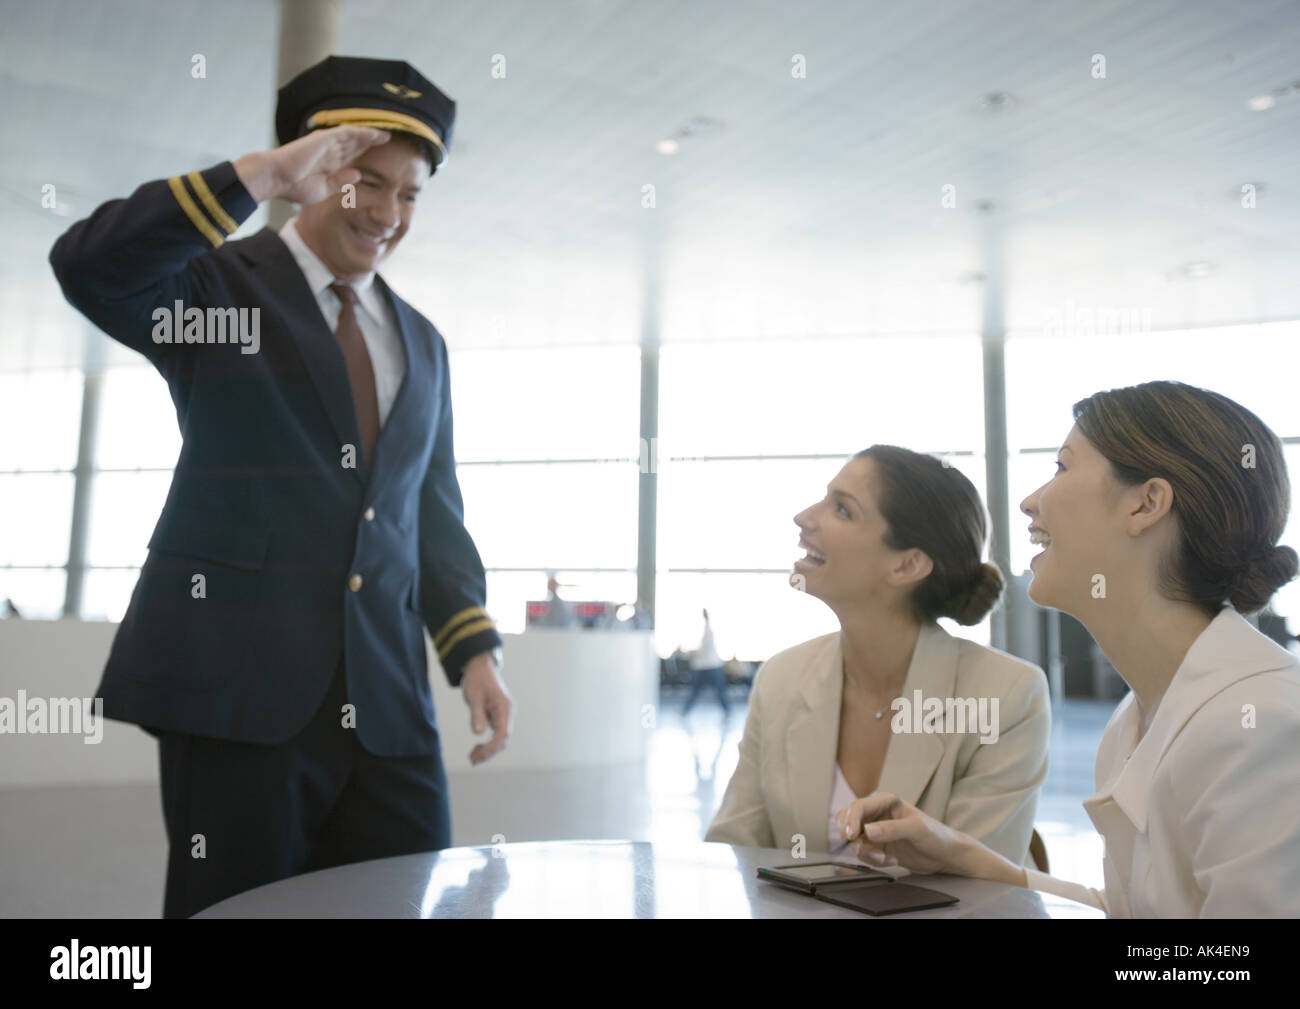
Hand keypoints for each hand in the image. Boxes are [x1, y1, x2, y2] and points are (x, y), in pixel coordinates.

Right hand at [233, 126, 390, 204]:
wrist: (277, 179)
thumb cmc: (295, 187)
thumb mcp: (325, 189)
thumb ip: (342, 182)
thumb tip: (358, 174)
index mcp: (328, 164)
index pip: (351, 157)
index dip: (365, 154)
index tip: (381, 156)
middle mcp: (329, 152)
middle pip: (355, 145)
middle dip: (371, 142)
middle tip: (388, 140)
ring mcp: (327, 144)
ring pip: (354, 137)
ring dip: (371, 135)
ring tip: (387, 134)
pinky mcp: (325, 139)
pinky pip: (348, 133)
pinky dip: (363, 133)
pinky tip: (376, 134)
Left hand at [461, 651, 511, 765]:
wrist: (479, 668)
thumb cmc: (477, 680)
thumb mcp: (474, 697)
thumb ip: (477, 715)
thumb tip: (478, 733)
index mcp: (504, 707)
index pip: (502, 734)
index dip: (491, 747)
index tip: (478, 755)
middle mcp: (508, 712)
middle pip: (503, 739)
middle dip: (489, 752)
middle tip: (472, 760)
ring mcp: (505, 715)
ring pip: (501, 738)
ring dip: (488, 749)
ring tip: (472, 757)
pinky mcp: (499, 716)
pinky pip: (497, 734)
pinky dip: (488, 743)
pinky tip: (477, 747)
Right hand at [838, 791, 990, 876]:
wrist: (946, 857)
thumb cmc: (936, 835)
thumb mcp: (916, 830)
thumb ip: (891, 829)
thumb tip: (867, 830)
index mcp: (885, 802)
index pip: (858, 806)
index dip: (850, 820)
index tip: (851, 836)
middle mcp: (877, 815)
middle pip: (848, 820)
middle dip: (852, 836)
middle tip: (861, 848)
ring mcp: (876, 832)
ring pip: (854, 840)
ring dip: (865, 852)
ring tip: (884, 859)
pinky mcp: (878, 847)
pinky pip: (864, 853)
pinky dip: (873, 861)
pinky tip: (891, 861)